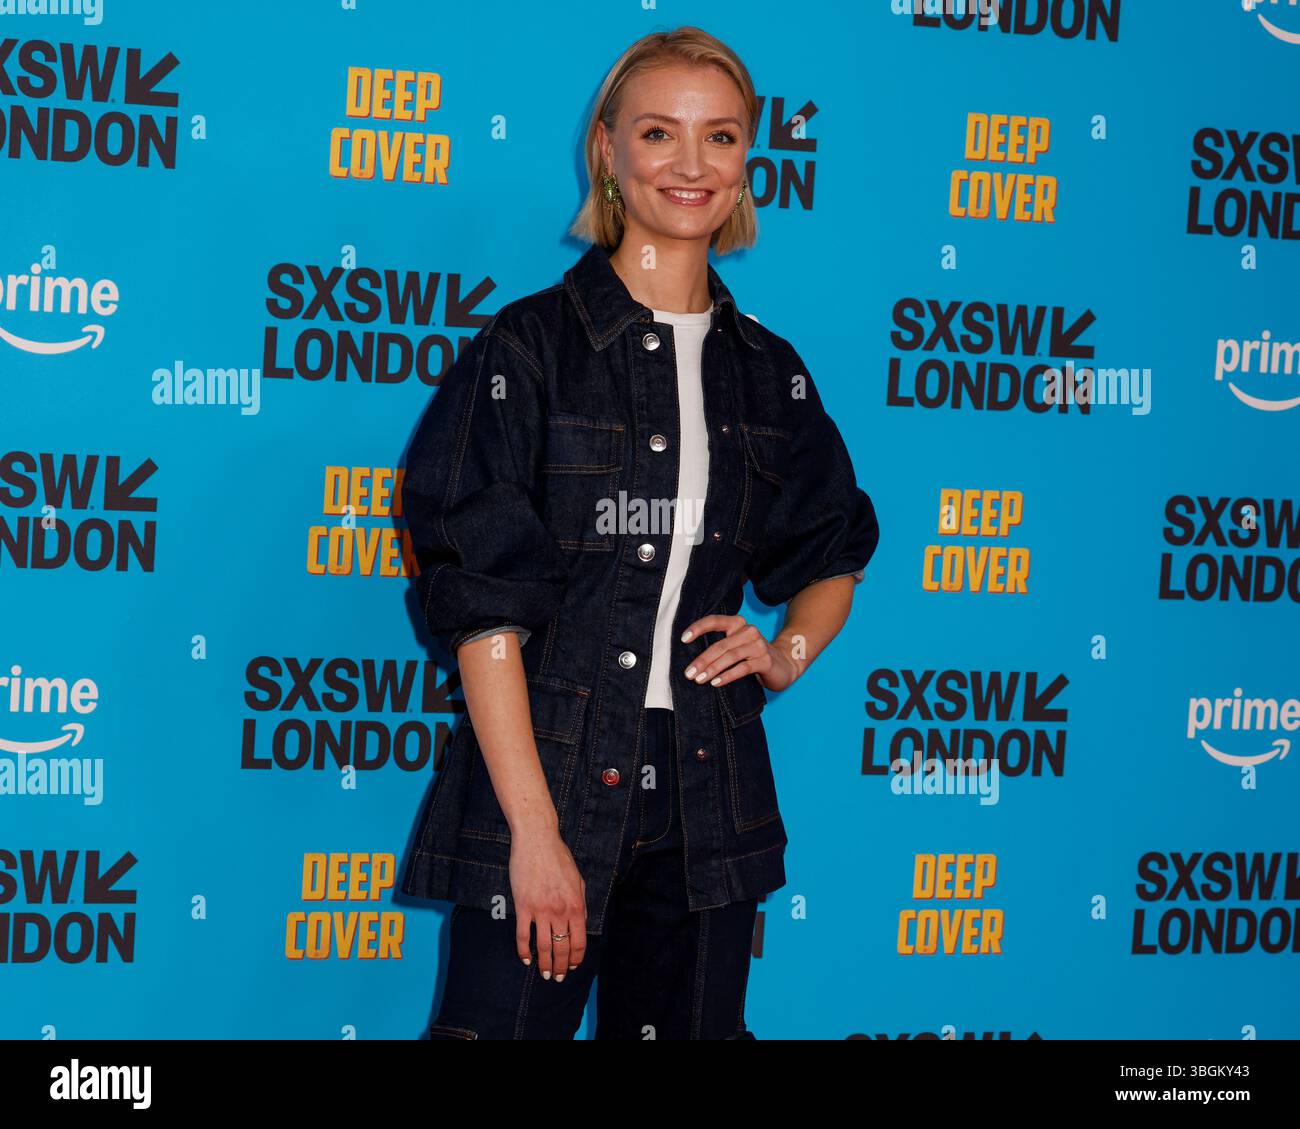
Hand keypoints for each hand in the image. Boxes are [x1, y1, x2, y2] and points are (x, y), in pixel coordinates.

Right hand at [508, 826, 587, 981]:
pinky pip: (524, 936)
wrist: (537, 841)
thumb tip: (581, 923)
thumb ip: (580, 904)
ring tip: (544, 974)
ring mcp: (541, 910)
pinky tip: (526, 960)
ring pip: (544, 946)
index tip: (572, 967)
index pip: (579, 941)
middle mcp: (560, 911)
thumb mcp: (578, 881)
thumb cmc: (559, 858)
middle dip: (560, 967)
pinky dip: (524, 951)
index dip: (576, 958)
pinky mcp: (523, 907)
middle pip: (562, 948)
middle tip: (557, 977)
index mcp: (576, 905)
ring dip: (544, 964)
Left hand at [679, 614, 803, 693]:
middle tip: (689, 673)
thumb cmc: (753, 657)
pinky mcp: (765, 660)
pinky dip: (727, 676)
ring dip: (712, 669)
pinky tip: (716, 683)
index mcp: (738, 624)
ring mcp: (758, 645)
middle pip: (720, 645)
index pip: (715, 621)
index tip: (683, 639)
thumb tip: (692, 660)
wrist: (785, 665)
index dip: (698, 628)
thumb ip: (720, 646)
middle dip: (702, 660)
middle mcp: (749, 631)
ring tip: (699, 680)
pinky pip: (742, 668)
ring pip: (730, 656)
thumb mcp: (737, 646)